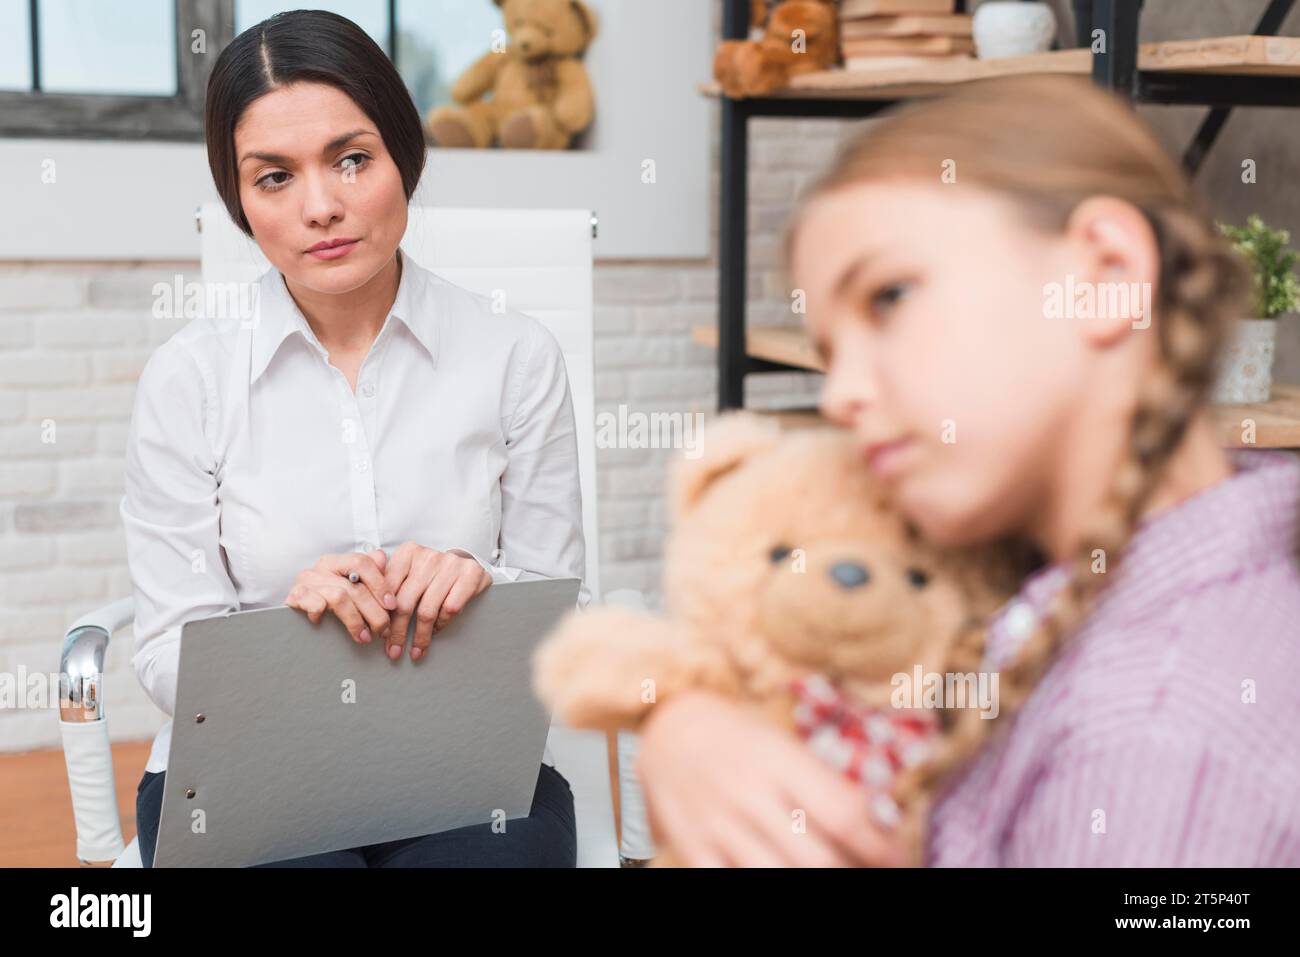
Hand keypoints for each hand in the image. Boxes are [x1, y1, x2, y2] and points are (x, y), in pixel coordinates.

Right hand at [284, 549, 397, 645]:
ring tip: (365, 637)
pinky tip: (330, 628)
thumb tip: (382, 557)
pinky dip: (326, 615)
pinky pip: (315, 603)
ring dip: (356, 621)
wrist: (295, 620)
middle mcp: (322, 568)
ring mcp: (307, 582)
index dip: (380, 584)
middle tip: (384, 631)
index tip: (392, 606)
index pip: (363, 562)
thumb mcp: (352, 587)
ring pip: (340, 597)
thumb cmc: (330, 603)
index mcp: (339, 561)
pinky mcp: (294, 597)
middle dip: (374, 612)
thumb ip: (369, 574)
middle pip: (355, 586)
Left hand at [382, 541, 492, 661]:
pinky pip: (450, 609)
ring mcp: (450, 564)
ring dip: (421, 636)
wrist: (466, 563)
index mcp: (408, 553)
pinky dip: (441, 625)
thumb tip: (365, 609)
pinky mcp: (469, 574)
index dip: (382, 616)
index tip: (380, 635)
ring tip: (416, 651)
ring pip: (427, 610)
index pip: (388, 589)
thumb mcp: (408, 570)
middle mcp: (428, 556)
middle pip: (405, 603)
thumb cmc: (431, 572)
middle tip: (394, 651)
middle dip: (398, 632)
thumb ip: (387, 582)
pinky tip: (436, 631)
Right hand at [637, 690, 906, 866]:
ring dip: (818, 883)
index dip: (878, 845)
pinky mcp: (692, 848)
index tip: (896, 857)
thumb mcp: (783, 743)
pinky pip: (732, 884)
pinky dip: (762, 886)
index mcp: (778, 760)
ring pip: (779, 877)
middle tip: (870, 870)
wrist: (666, 728)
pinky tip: (781, 876)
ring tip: (833, 872)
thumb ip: (825, 781)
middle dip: (853, 871)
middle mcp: (748, 794)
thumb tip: (878, 822)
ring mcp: (717, 825)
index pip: (843, 814)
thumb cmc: (738, 735)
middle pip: (818, 857)